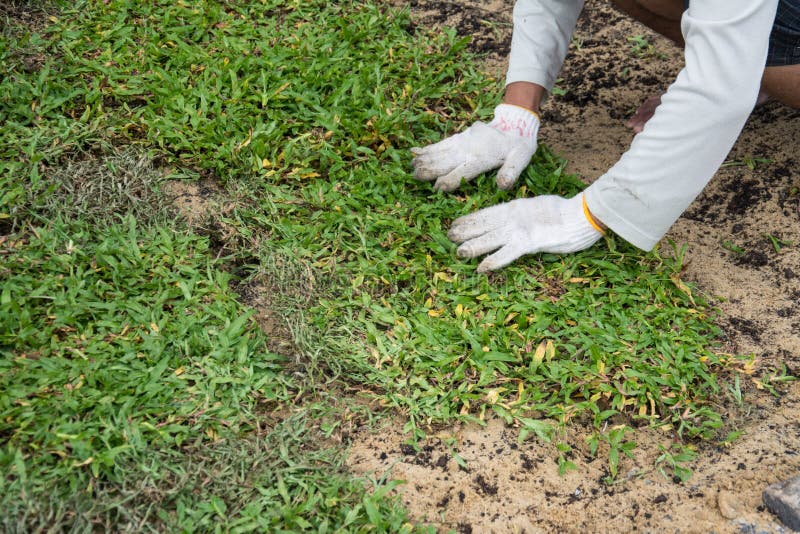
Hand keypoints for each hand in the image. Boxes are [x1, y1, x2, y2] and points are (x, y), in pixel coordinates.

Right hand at [411, 104, 539, 191]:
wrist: (516, 121)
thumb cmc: (519, 145)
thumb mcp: (521, 158)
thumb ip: (512, 171)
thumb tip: (503, 186)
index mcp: (482, 157)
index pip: (462, 172)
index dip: (449, 181)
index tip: (437, 188)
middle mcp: (469, 148)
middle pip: (445, 160)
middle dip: (430, 169)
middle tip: (414, 177)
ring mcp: (463, 141)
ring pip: (440, 151)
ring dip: (425, 158)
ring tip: (410, 166)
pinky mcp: (460, 136)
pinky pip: (441, 143)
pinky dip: (427, 148)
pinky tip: (414, 152)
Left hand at [448, 194, 603, 271]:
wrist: (582, 215)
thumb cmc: (565, 212)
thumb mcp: (538, 207)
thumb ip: (523, 213)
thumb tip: (514, 216)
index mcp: (514, 208)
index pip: (486, 213)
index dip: (469, 220)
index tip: (455, 224)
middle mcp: (512, 218)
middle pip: (483, 225)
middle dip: (465, 231)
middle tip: (448, 237)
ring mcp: (519, 230)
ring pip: (489, 239)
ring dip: (473, 247)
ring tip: (458, 253)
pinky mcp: (528, 243)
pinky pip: (506, 254)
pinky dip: (492, 261)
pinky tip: (481, 268)